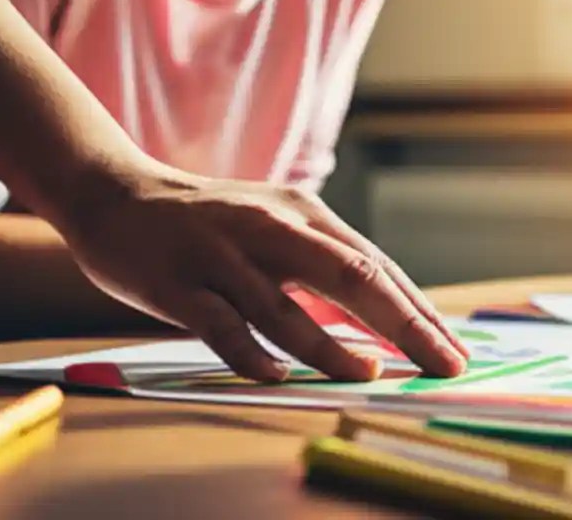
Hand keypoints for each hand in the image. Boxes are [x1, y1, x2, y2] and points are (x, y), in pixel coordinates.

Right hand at [53, 161, 468, 382]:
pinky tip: (276, 376)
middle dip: (405, 325)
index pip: (378, 267)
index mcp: (306, 216)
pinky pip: (220, 326)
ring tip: (369, 374)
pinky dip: (250, 354)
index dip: (419, 311)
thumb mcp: (280, 229)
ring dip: (331, 346)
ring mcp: (224, 256)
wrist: (117, 194)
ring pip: (286, 308)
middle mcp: (273, 229)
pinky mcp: (177, 283)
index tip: (454, 350)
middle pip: (352, 278)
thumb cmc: (215, 223)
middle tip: (443, 364)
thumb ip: (328, 267)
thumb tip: (392, 317)